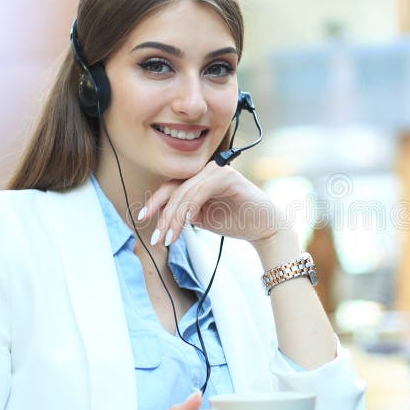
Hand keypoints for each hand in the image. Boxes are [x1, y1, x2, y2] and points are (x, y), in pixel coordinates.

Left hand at [141, 161, 282, 246]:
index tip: (143, 218)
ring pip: (185, 192)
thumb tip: (161, 217)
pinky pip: (200, 191)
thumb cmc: (238, 221)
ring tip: (169, 238)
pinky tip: (186, 223)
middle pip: (175, 189)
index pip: (172, 187)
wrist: (266, 228)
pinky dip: (190, 208)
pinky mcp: (228, 177)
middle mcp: (207, 170)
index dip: (155, 202)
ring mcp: (218, 171)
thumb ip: (185, 212)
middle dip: (163, 215)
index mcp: (200, 178)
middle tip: (157, 237)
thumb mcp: (203, 218)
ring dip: (175, 218)